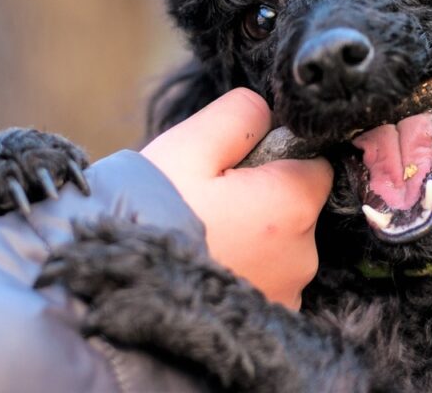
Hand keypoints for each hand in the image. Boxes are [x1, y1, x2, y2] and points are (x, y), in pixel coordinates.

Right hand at [141, 88, 332, 309]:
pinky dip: (245, 269)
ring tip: (202, 235)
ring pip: (282, 245)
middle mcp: (304, 254)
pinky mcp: (271, 320)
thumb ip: (240, 114)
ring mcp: (288, 294)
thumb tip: (267, 111)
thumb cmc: (153, 212)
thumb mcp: (191, 144)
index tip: (237, 165)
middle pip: (298, 206)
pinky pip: (267, 279)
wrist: (115, 286)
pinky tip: (207, 263)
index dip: (278, 156)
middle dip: (263, 197)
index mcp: (293, 204)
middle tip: (209, 200)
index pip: (316, 164)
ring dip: (254, 236)